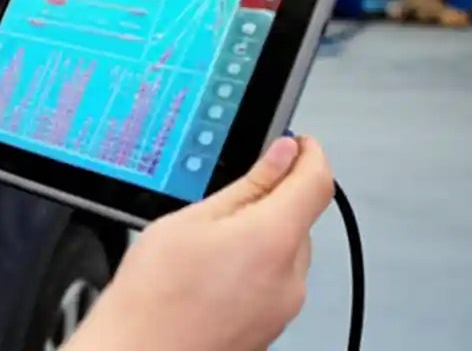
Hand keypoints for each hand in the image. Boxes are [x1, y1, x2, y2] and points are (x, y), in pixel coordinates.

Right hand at [66, 136, 334, 350]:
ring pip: (287, 252)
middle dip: (274, 200)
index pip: (318, 181)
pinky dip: (256, 268)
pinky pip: (276, 282)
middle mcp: (290, 277)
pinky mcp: (272, 327)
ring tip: (208, 247)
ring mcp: (284, 308)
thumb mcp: (192, 220)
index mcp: (274, 240)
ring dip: (263, 237)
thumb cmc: (153, 297)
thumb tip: (282, 155)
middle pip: (301, 219)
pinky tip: (213, 274)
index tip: (299, 143)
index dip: (311, 154)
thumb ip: (249, 185)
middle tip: (228, 199)